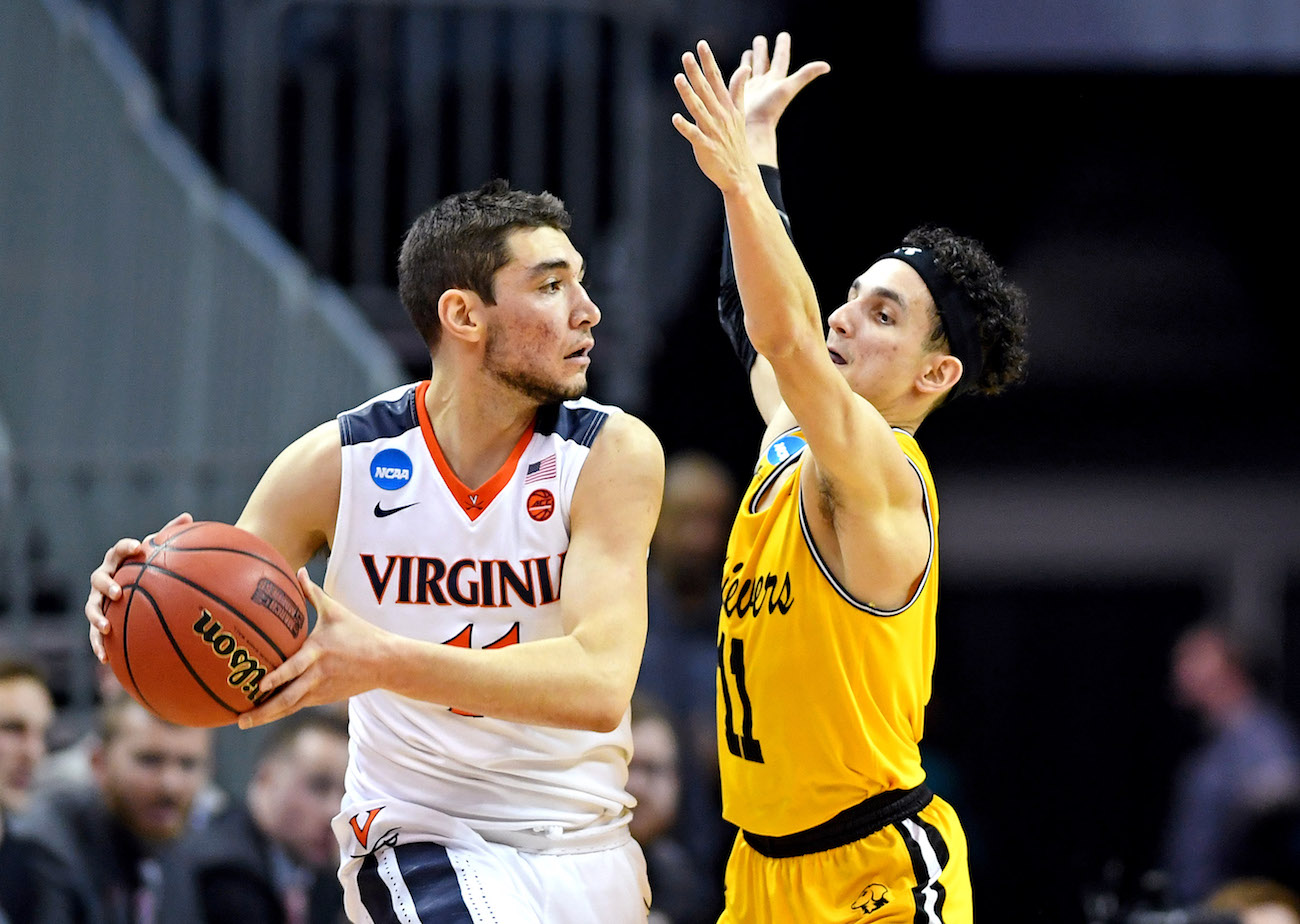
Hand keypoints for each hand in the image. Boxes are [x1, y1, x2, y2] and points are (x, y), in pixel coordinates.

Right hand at [85, 512, 193, 662]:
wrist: (135, 584)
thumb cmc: (149, 566)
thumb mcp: (159, 552)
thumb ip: (170, 535)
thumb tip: (188, 516)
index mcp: (118, 560)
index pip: (119, 550)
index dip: (126, 547)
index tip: (138, 547)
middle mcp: (104, 578)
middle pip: (98, 578)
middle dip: (106, 585)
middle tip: (118, 592)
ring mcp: (98, 600)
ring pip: (91, 608)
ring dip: (96, 618)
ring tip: (106, 628)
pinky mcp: (99, 619)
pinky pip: (95, 634)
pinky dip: (98, 645)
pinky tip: (106, 659)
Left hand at [237, 568, 386, 727]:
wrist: (385, 661)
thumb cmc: (359, 632)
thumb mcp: (336, 611)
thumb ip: (313, 593)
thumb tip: (298, 570)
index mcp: (317, 652)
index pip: (294, 668)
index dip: (276, 678)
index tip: (257, 686)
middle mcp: (317, 674)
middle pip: (288, 698)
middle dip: (263, 710)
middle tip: (239, 719)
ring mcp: (321, 690)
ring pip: (290, 707)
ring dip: (267, 716)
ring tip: (244, 722)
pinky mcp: (325, 698)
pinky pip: (298, 705)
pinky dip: (279, 711)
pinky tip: (263, 714)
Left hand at [672, 40, 756, 193]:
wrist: (741, 173)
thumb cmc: (736, 143)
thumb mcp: (740, 114)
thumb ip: (738, 91)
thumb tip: (744, 69)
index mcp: (727, 107)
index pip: (717, 79)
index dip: (709, 62)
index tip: (701, 45)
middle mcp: (720, 116)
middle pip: (706, 90)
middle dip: (696, 72)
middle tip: (686, 55)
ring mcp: (712, 131)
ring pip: (698, 109)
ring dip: (688, 94)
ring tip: (678, 78)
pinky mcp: (705, 147)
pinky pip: (694, 135)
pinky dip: (685, 127)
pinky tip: (676, 118)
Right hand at [738, 33, 828, 164]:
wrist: (754, 128)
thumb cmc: (771, 108)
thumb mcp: (790, 87)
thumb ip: (806, 74)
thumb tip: (827, 66)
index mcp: (777, 79)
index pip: (781, 59)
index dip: (782, 46)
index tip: (783, 35)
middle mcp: (765, 83)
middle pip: (764, 62)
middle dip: (762, 50)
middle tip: (759, 38)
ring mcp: (752, 89)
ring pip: (751, 70)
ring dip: (750, 59)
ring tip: (748, 50)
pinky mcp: (740, 95)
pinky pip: (738, 79)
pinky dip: (739, 71)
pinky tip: (737, 69)